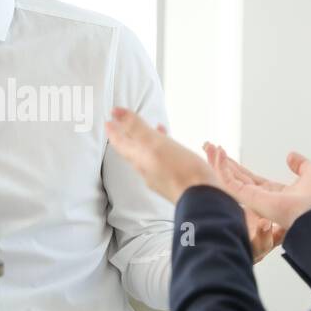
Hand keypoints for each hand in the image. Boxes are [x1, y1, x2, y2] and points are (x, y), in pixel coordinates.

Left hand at [104, 107, 220, 202]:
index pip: (120, 143)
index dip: (114, 131)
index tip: (108, 122)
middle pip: (132, 150)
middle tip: (124, 125)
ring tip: (155, 129)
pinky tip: (174, 149)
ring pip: (149, 155)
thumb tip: (115, 112)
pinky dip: (164, 150)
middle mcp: (146, 169)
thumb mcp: (155, 143)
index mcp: (139, 159)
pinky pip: (163, 161)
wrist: (202, 198)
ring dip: (148, 141)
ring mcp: (160, 176)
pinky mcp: (174, 181)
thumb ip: (135, 127)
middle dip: (128, 136)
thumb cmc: (180, 171)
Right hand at [204, 143, 285, 261]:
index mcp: (275, 194)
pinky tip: (217, 154)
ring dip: (218, 162)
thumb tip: (290, 156)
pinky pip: (231, 182)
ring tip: (208, 146)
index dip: (237, 167)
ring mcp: (255, 200)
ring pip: (230, 179)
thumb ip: (300, 164)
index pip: (250, 178)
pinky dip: (222, 168)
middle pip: (237, 177)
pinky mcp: (250, 200)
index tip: (226, 155)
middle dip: (222, 163)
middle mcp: (262, 198)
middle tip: (209, 148)